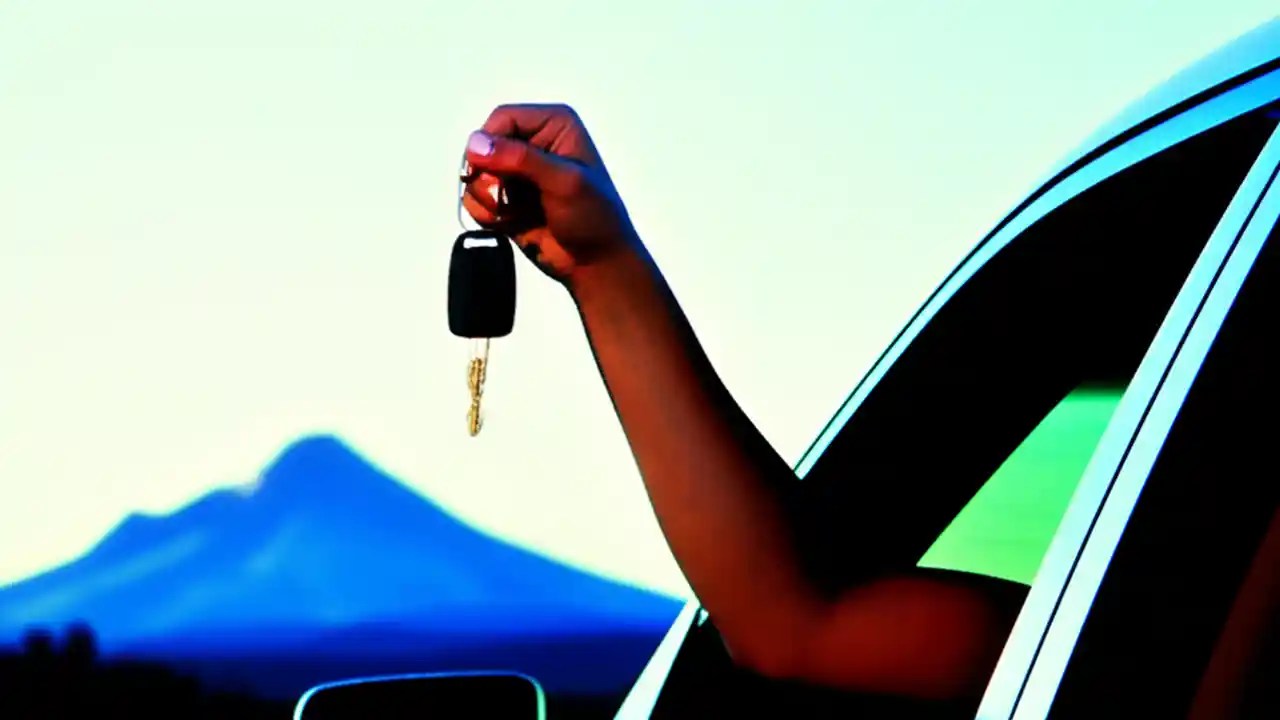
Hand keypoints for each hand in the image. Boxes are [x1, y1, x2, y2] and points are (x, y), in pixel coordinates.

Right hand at [461, 104, 644, 287]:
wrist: (596, 263)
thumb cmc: (592, 217)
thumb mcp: (564, 182)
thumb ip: (521, 159)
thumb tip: (476, 144)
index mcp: (553, 124)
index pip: (501, 119)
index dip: (492, 145)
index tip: (497, 173)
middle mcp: (532, 142)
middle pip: (481, 147)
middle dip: (489, 177)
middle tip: (510, 199)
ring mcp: (516, 173)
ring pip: (474, 175)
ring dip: (489, 198)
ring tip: (517, 214)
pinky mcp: (505, 199)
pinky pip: (474, 199)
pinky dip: (487, 214)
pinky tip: (512, 223)